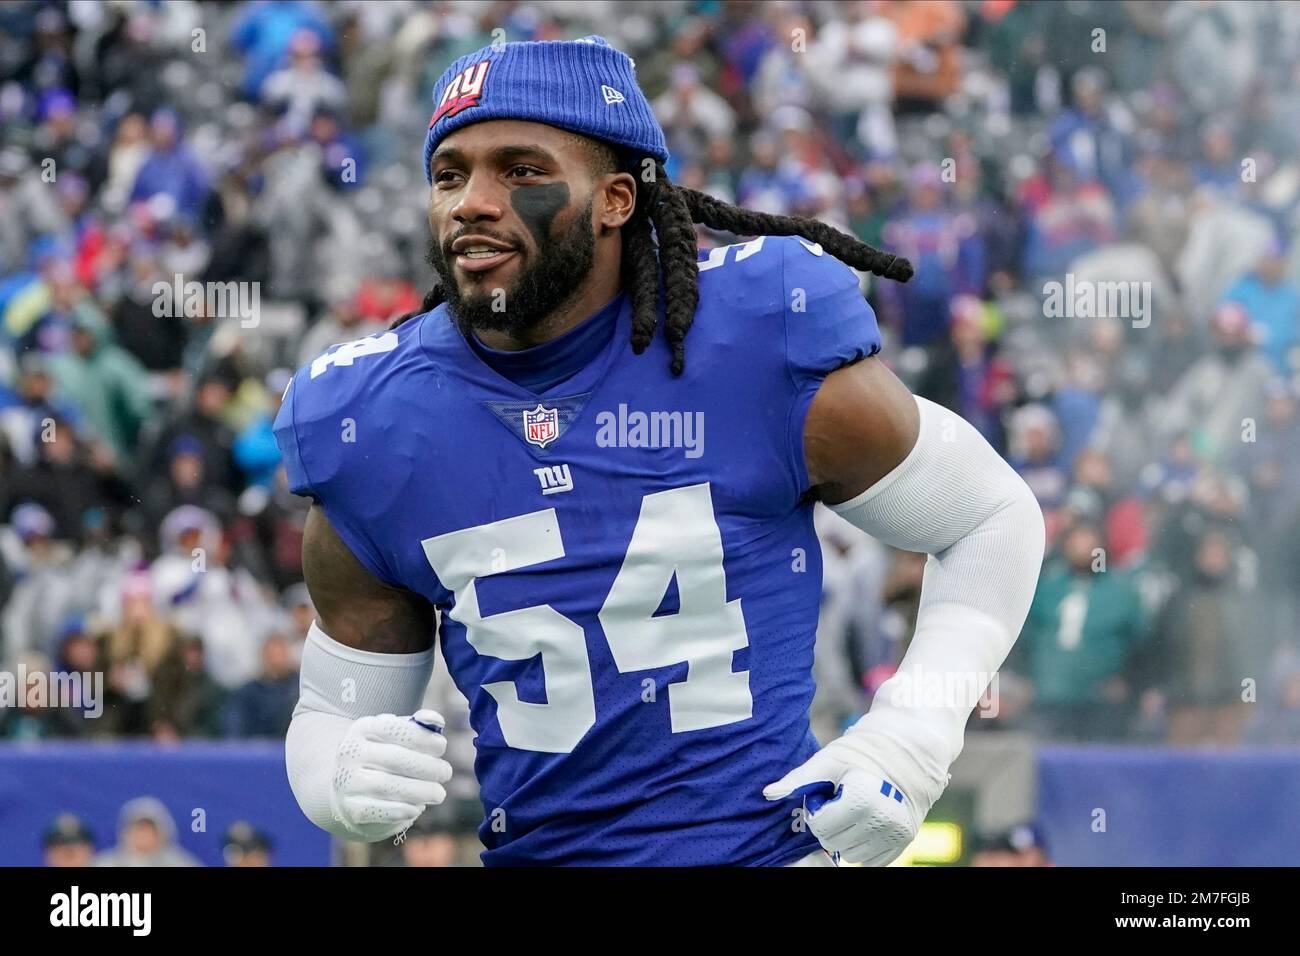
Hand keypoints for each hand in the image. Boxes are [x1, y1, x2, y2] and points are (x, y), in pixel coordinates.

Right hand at [330, 709, 451, 840]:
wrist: (348, 785)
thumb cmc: (382, 755)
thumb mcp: (396, 736)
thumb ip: (418, 726)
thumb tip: (437, 721)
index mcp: (363, 728)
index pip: (395, 729)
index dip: (422, 738)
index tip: (441, 746)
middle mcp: (350, 752)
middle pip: (395, 758)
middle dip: (427, 767)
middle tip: (446, 773)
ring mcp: (346, 781)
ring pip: (388, 785)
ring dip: (420, 791)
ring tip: (439, 794)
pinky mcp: (349, 807)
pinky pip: (376, 810)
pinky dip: (400, 810)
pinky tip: (417, 809)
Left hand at [764, 734, 930, 866]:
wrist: (913, 744)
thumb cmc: (866, 747)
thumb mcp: (830, 758)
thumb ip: (799, 779)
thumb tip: (768, 794)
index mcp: (863, 799)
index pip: (820, 826)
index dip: (818, 809)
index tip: (828, 791)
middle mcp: (884, 820)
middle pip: (835, 843)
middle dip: (831, 823)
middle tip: (842, 798)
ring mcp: (898, 832)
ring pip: (852, 855)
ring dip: (847, 836)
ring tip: (856, 806)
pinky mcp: (906, 838)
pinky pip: (874, 860)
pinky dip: (865, 845)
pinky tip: (868, 819)